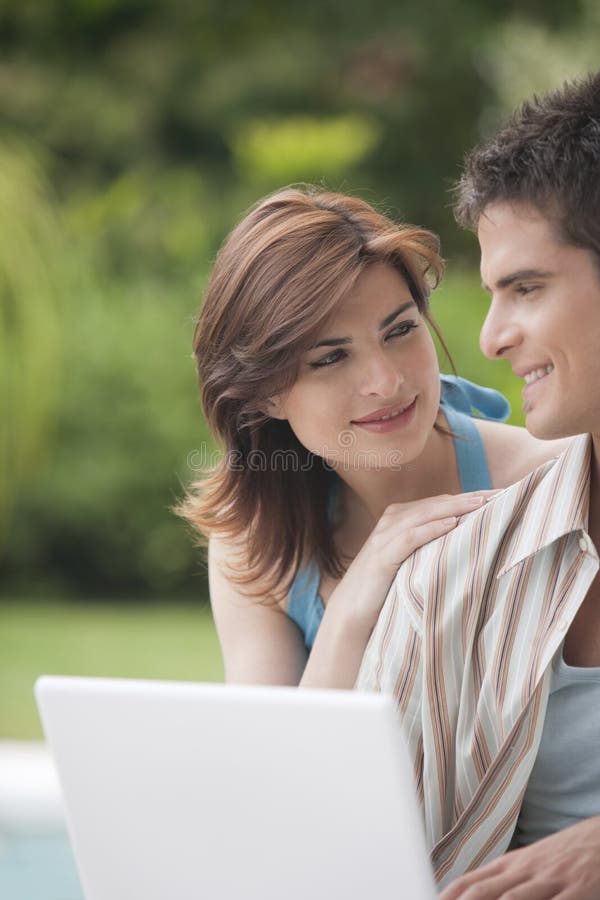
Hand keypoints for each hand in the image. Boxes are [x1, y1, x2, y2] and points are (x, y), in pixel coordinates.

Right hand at [339, 490, 498, 630]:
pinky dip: (431, 529)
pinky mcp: (382, 555)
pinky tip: (453, 525)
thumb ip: (434, 547)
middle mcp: (393, 520)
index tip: (502, 495)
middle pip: (438, 504)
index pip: (443, 503)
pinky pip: (410, 537)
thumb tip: (470, 543)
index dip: (471, 497)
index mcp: (402, 518)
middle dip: (470, 498)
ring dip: (456, 508)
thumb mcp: (414, 561)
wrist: (352, 609)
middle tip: (502, 494)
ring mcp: (385, 535)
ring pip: (426, 514)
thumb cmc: (387, 587)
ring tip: (483, 504)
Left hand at [439, 817, 599, 898]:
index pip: (471, 881)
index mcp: (512, 865)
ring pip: (513, 899)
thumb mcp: (531, 863)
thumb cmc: (564, 856)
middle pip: (484, 891)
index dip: (448, 895)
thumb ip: (505, 880)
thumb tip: (471, 892)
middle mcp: (525, 871)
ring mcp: (550, 880)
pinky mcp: (578, 889)